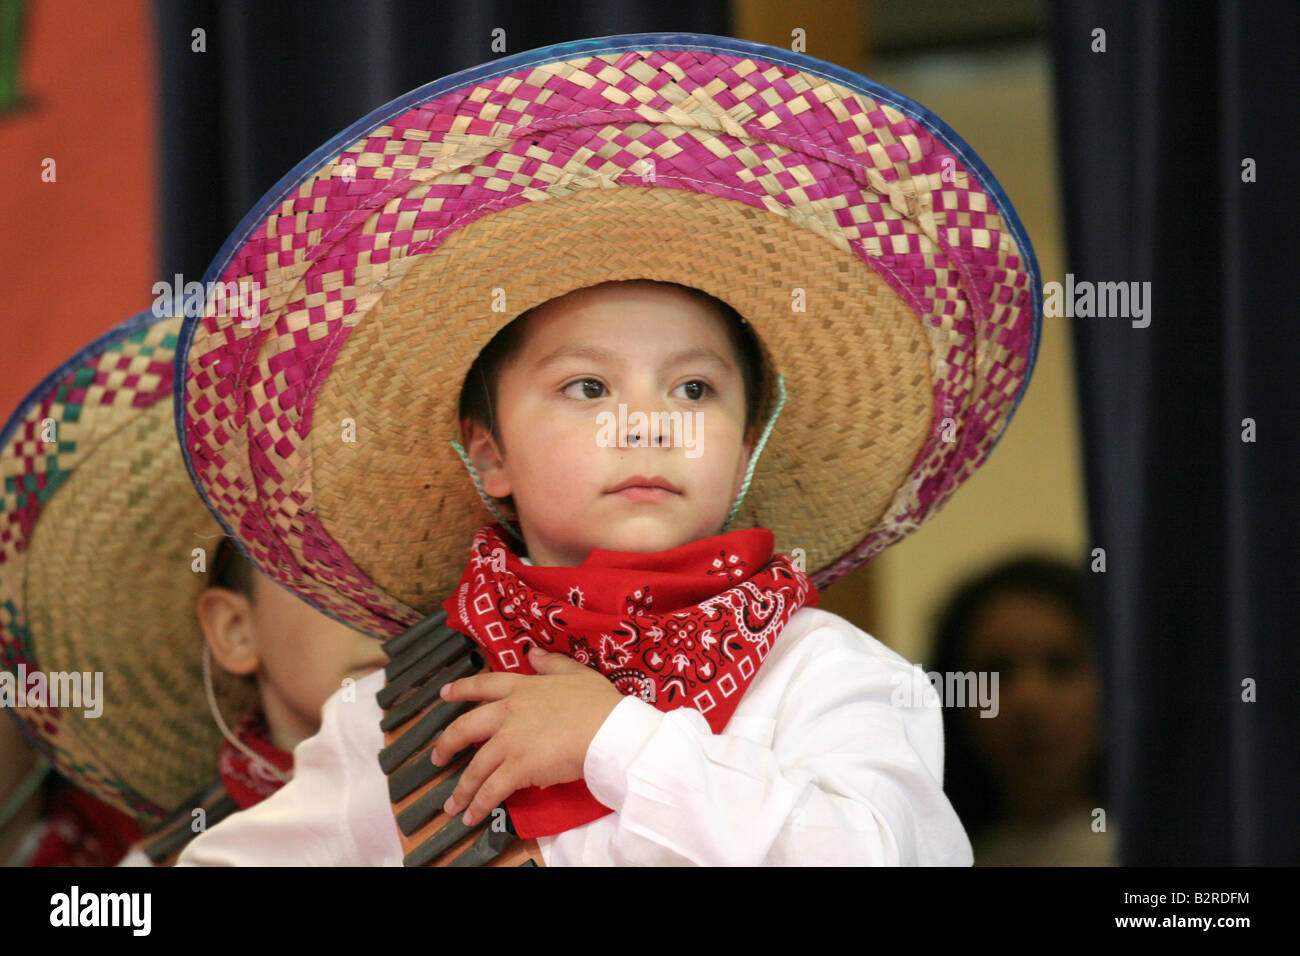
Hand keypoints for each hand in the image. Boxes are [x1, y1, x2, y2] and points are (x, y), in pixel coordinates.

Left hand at [430, 645, 625, 825]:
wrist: (608, 730)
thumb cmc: (599, 703)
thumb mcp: (576, 673)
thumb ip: (552, 663)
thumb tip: (534, 653)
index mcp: (522, 688)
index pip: (484, 685)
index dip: (461, 689)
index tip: (444, 695)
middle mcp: (509, 713)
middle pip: (465, 727)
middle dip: (446, 744)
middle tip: (437, 758)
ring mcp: (510, 741)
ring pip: (475, 766)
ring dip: (462, 788)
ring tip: (452, 805)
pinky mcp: (517, 768)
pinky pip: (491, 790)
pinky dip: (478, 805)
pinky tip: (471, 816)